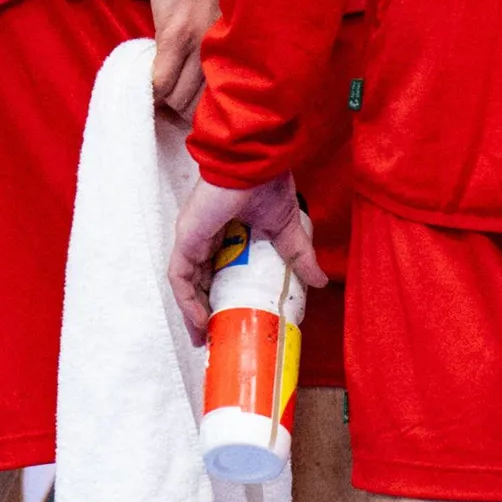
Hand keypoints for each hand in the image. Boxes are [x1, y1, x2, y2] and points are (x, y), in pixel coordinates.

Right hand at [142, 0, 221, 118]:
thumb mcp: (211, 17)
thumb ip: (203, 44)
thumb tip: (188, 72)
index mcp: (230, 48)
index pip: (219, 98)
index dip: (200, 113)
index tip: (184, 117)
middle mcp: (218, 51)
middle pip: (196, 104)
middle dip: (176, 112)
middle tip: (161, 108)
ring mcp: (197, 44)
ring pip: (177, 96)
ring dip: (160, 100)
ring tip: (150, 94)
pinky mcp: (175, 33)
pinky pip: (161, 77)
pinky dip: (150, 88)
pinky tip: (144, 84)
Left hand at [163, 171, 318, 335]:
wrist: (256, 163)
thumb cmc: (267, 184)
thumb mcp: (287, 228)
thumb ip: (298, 255)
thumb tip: (320, 281)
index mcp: (224, 231)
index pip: (215, 270)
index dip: (219, 296)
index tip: (228, 320)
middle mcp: (204, 236)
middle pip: (198, 281)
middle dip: (203, 311)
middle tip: (213, 339)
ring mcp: (193, 238)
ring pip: (186, 283)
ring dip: (193, 311)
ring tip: (204, 338)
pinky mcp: (188, 239)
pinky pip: (180, 277)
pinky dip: (188, 300)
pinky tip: (200, 319)